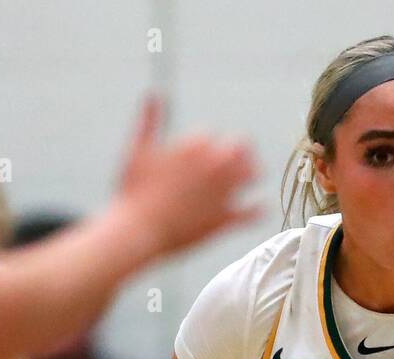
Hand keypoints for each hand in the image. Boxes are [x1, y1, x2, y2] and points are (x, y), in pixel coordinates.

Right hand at [112, 95, 259, 258]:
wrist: (138, 230)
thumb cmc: (133, 190)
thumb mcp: (137, 149)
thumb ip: (149, 120)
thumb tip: (153, 94)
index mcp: (195, 144)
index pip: (211, 134)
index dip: (205, 144)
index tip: (199, 154)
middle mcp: (215, 165)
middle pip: (242, 146)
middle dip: (240, 150)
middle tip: (240, 157)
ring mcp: (223, 192)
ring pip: (254, 174)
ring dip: (253, 173)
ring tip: (252, 177)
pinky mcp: (226, 218)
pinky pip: (255, 211)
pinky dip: (259, 209)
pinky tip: (260, 208)